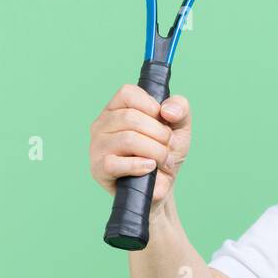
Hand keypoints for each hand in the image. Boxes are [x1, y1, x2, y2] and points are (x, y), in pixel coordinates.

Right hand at [89, 84, 191, 205]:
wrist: (162, 185)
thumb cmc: (166, 151)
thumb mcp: (180, 126)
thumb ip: (180, 108)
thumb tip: (167, 111)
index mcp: (116, 108)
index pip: (127, 93)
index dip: (151, 106)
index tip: (164, 122)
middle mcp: (101, 124)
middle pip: (131, 118)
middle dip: (159, 134)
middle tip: (167, 147)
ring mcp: (97, 146)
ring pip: (128, 139)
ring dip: (155, 151)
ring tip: (162, 161)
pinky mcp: (98, 168)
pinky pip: (116, 163)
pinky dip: (139, 165)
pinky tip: (149, 168)